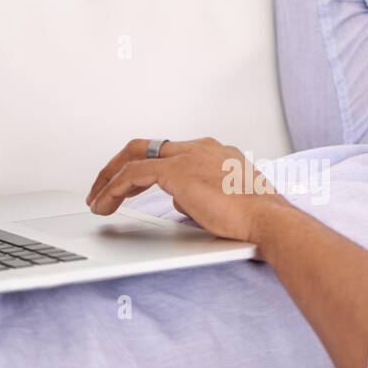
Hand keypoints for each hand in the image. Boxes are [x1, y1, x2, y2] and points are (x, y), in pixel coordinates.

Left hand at [85, 138, 292, 244]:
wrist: (270, 220)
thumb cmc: (257, 218)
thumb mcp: (226, 202)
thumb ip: (200, 196)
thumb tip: (180, 202)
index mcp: (215, 152)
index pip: (171, 152)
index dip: (147, 167)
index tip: (133, 185)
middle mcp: (200, 148)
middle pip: (147, 147)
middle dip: (120, 165)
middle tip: (104, 186)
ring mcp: (188, 157)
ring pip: (134, 157)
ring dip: (110, 179)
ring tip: (97, 200)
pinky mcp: (177, 172)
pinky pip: (132, 176)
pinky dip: (113, 190)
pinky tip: (104, 205)